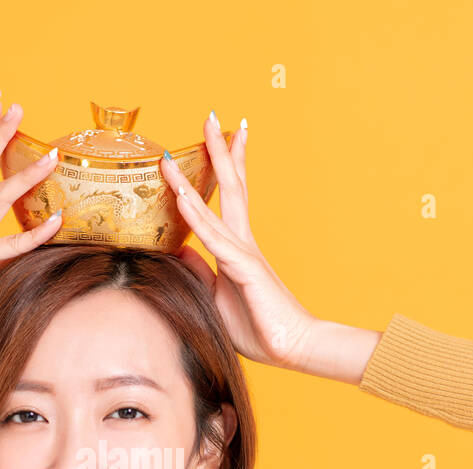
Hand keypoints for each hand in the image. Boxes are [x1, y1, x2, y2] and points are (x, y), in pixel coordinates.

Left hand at [159, 113, 319, 369]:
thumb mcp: (216, 297)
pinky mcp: (244, 271)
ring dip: (206, 169)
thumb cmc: (257, 327)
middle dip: (221, 150)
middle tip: (212, 116)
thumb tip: (180, 252)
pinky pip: (215, 240)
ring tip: (202, 135)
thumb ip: (198, 274)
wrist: (293, 348)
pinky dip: (197, 216)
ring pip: (220, 204)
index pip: (227, 199)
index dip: (221, 167)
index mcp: (237, 249)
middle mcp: (242, 244)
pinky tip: (183, 197)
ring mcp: (244, 254)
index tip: (216, 137)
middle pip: (231, 187)